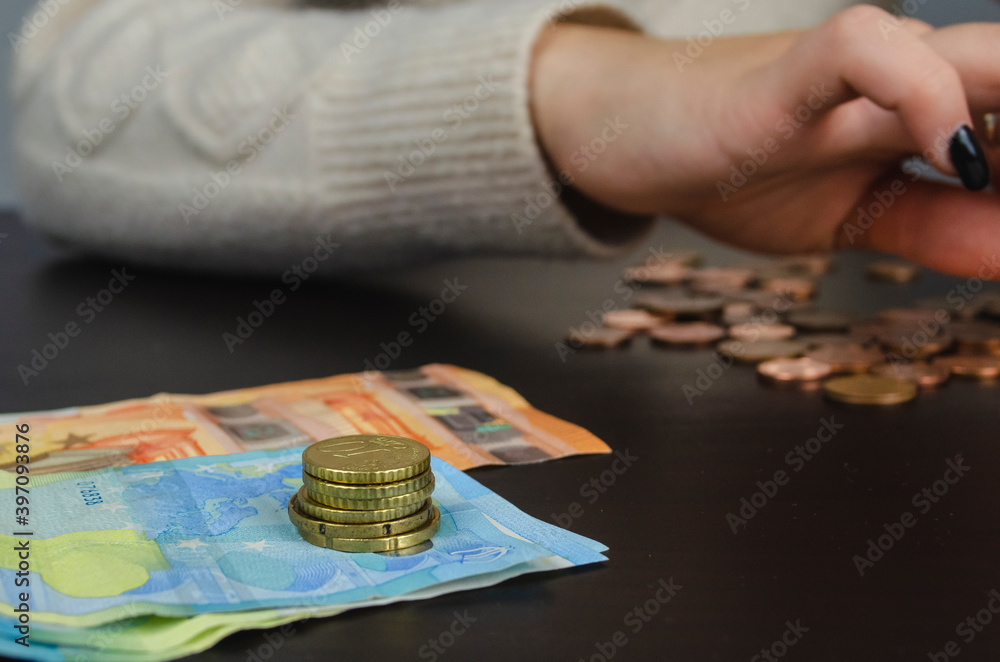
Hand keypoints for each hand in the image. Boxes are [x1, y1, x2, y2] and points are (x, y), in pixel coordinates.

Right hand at [529, 6, 999, 277]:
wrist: (630, 137)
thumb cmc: (734, 167)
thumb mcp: (851, 220)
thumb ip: (938, 228)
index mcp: (929, 109)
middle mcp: (908, 76)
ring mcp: (849, 71)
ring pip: (983, 56)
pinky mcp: (782, 75)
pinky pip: (866, 52)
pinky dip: (926, 96)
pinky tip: (957, 155)